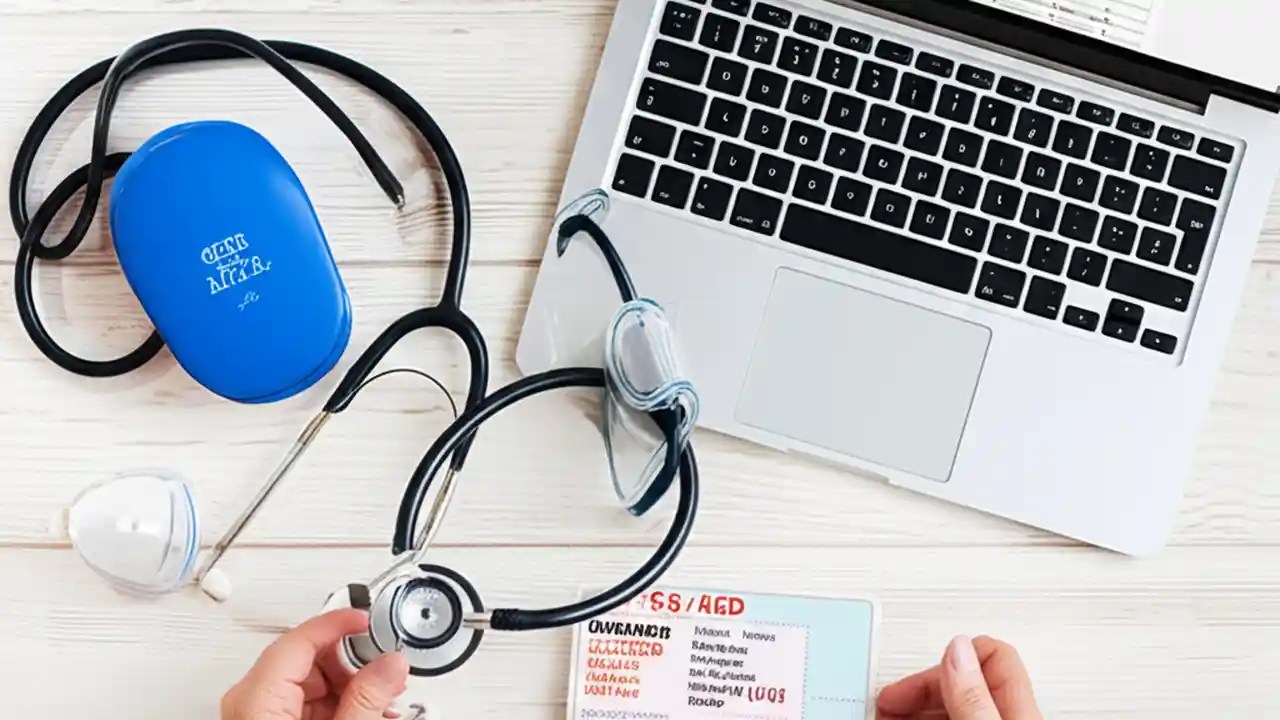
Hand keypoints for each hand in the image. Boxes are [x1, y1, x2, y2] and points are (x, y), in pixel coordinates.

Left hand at [222, 609, 410, 719]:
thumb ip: (367, 699)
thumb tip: (390, 664)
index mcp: (256, 697)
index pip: (300, 636)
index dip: (339, 621)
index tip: (367, 618)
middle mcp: (249, 702)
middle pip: (308, 657)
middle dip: (352, 663)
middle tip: (384, 672)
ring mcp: (256, 714)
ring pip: (310, 680)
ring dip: (349, 686)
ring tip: (379, 701)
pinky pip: (305, 702)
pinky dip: (337, 704)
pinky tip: (363, 712)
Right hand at [877, 635, 1041, 719]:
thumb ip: (973, 695)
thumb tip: (958, 647)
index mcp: (1020, 710)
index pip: (991, 655)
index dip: (943, 661)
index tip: (909, 682)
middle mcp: (1008, 718)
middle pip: (961, 682)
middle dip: (918, 687)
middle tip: (888, 704)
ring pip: (951, 705)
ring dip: (914, 706)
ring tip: (886, 716)